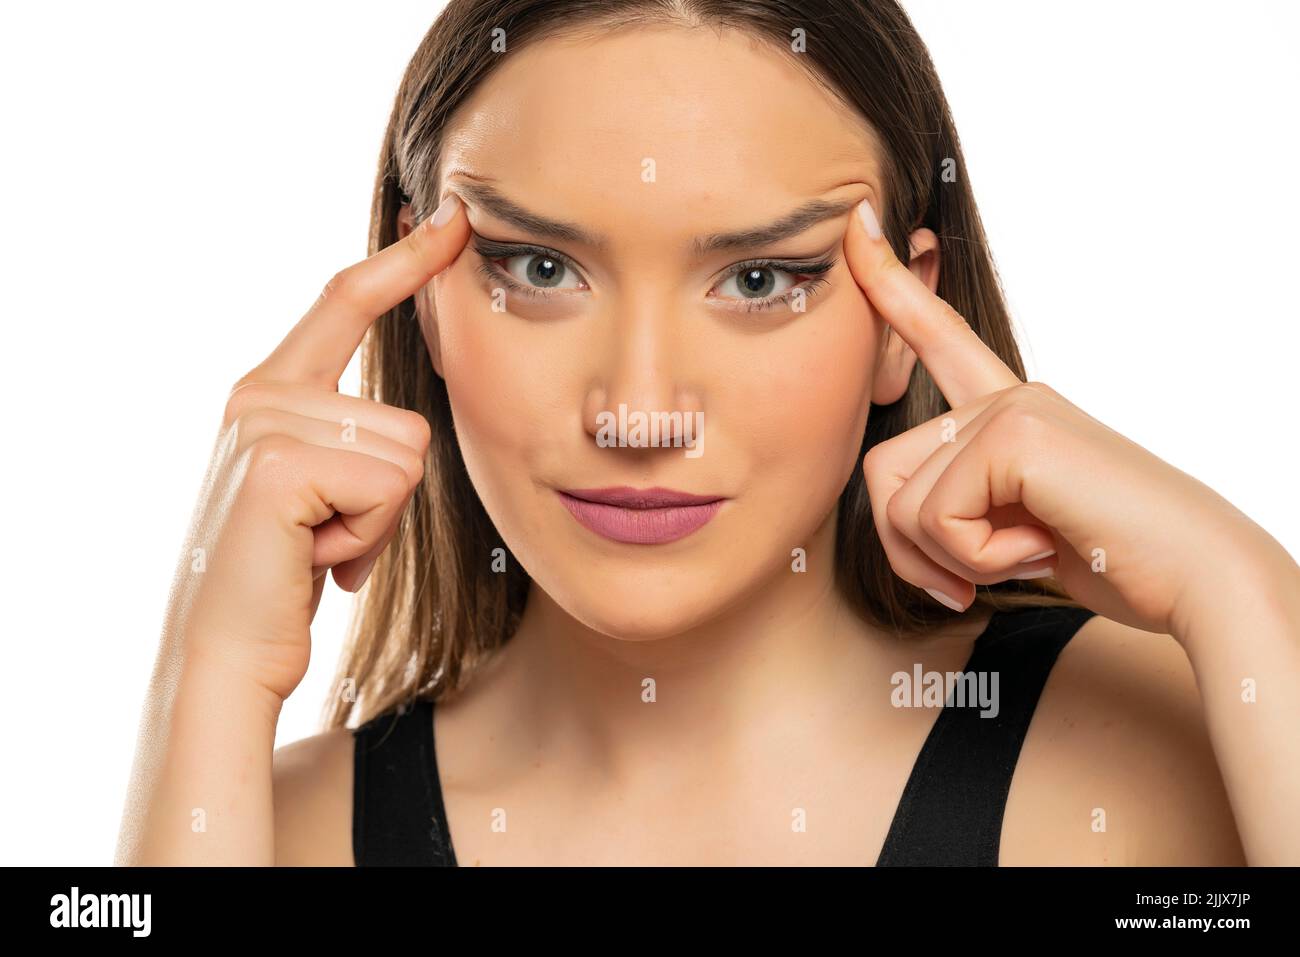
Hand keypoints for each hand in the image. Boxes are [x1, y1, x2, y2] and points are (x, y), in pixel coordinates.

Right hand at [163, 195, 469, 700]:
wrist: (233, 649)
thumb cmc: (292, 572)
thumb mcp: (328, 488)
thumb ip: (357, 437)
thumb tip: (415, 425)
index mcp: (274, 388)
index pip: (345, 299)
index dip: (404, 260)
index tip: (453, 218)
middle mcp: (262, 393)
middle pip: (410, 421)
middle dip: (390, 497)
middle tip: (328, 533)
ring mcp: (264, 423)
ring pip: (407, 455)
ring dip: (379, 522)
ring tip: (318, 545)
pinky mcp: (275, 464)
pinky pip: (387, 487)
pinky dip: (368, 539)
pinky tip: (314, 559)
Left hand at [846, 197, 1278, 639]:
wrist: (1197, 576)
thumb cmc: (1113, 558)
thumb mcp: (1016, 528)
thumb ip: (960, 504)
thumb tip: (894, 508)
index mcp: (1008, 409)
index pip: (937, 337)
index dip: (890, 283)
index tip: (859, 223)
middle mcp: (1006, 396)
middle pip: (882, 472)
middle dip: (910, 550)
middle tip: (976, 576)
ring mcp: (1011, 406)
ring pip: (900, 504)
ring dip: (951, 560)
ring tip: (1025, 555)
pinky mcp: (1016, 431)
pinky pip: (935, 519)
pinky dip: (976, 560)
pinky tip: (1041, 548)